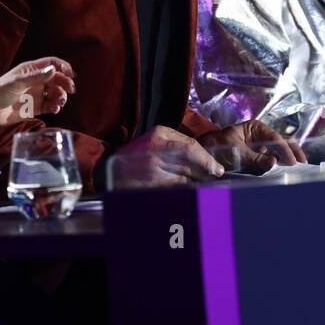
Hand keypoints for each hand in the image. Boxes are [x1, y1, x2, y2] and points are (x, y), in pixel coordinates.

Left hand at [0, 57, 75, 132]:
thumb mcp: (17, 82)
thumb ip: (36, 77)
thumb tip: (54, 70)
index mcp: (31, 70)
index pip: (52, 63)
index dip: (63, 67)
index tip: (70, 74)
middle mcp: (36, 80)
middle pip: (57, 78)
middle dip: (65, 83)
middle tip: (71, 90)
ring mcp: (36, 94)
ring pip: (56, 93)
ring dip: (61, 97)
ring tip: (59, 103)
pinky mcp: (35, 108)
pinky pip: (50, 105)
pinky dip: (55, 107)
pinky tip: (54, 109)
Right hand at [109, 126, 223, 185]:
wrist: (108, 170)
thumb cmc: (134, 156)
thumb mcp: (153, 141)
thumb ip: (175, 145)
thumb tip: (203, 158)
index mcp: (159, 135)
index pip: (191, 145)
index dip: (206, 158)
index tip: (216, 167)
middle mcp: (157, 149)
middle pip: (191, 159)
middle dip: (206, 168)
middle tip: (216, 174)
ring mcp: (153, 166)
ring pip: (185, 174)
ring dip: (198, 180)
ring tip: (205, 183)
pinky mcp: (151, 182)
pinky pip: (176, 186)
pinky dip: (186, 188)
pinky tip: (191, 189)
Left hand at [199, 119, 306, 174]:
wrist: (204, 155)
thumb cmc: (216, 147)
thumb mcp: (235, 152)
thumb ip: (254, 158)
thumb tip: (273, 163)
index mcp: (256, 128)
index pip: (275, 138)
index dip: (285, 150)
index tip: (293, 162)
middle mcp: (262, 137)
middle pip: (283, 142)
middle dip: (293, 152)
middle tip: (303, 164)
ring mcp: (262, 148)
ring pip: (280, 152)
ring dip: (288, 159)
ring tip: (298, 170)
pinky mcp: (260, 159)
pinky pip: (272, 162)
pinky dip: (280, 166)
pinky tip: (286, 173)